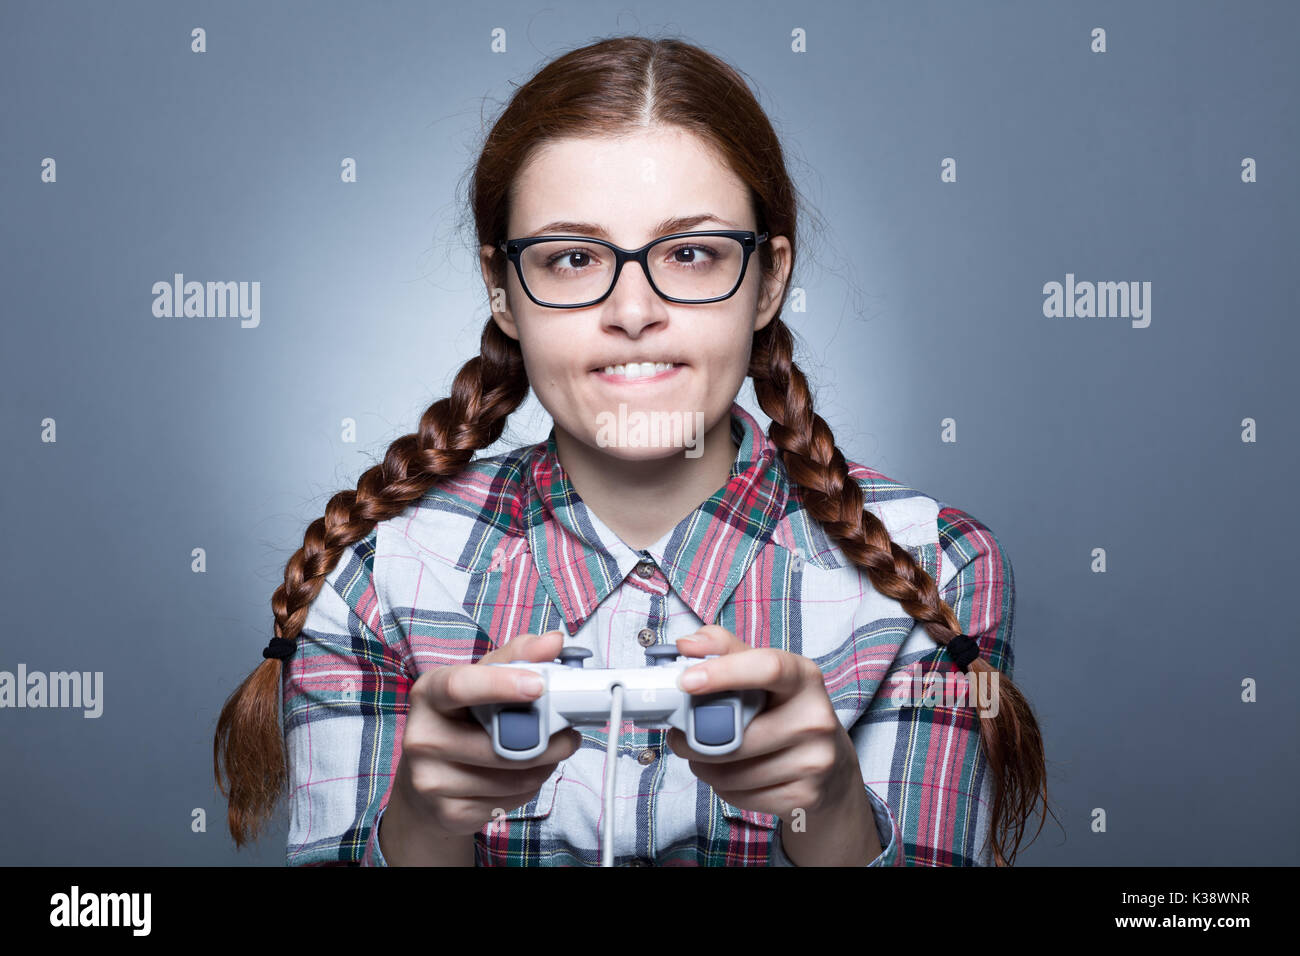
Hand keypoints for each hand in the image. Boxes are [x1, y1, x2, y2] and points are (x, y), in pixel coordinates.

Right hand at [393, 630, 581, 836]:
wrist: (425, 785)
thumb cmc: (459, 723)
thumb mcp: (480, 682)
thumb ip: (517, 657)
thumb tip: (553, 641)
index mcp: (429, 694)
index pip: (460, 686)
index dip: (501, 685)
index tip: (539, 685)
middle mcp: (422, 736)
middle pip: (499, 740)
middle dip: (547, 737)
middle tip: (570, 731)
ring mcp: (431, 779)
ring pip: (513, 774)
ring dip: (545, 763)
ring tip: (547, 752)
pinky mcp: (449, 812)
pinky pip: (510, 798)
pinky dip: (530, 786)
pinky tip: (524, 774)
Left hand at [666, 625, 867, 827]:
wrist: (832, 770)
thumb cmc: (787, 713)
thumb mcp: (766, 675)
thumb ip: (726, 651)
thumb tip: (686, 644)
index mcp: (804, 678)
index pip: (767, 667)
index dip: (723, 673)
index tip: (686, 681)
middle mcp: (815, 718)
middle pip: (737, 733)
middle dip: (693, 738)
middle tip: (679, 735)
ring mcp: (813, 761)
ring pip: (731, 771)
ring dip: (703, 766)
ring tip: (705, 756)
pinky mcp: (804, 797)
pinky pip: (740, 794)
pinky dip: (723, 787)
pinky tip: (732, 775)